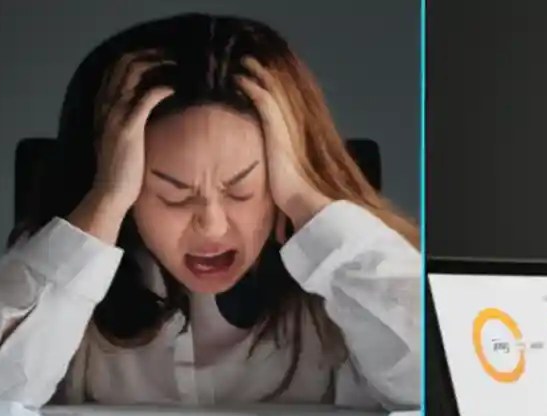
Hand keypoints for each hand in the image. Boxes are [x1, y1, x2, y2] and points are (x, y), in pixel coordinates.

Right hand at [89, 50, 173, 213]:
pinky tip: (174, 89)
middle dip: (151, 55)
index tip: (162, 55)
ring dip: (158, 65)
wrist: (110, 192)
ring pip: (134, 74)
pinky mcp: (128, 128)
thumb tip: (148, 107)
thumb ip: (129, 119)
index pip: (117, 68)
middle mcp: (106, 105)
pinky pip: (146, 98)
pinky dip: (161, 89)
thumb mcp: (121, 137)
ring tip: (178, 65)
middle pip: (126, 64)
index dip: (139, 56)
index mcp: (103, 105)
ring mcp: (115, 115)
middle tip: (175, 55)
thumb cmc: (121, 169)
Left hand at [235, 56, 331, 232]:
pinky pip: (264, 102)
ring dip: (258, 78)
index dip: (271, 97)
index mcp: (292, 145)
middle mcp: (292, 132)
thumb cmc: (297, 204)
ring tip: (246, 64)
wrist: (306, 203)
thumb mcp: (286, 191)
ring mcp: (286, 129)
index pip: (281, 115)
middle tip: (252, 65)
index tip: (258, 87)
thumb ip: (282, 190)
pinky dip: (253, 89)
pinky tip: (241, 79)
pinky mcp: (277, 131)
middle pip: (279, 98)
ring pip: (272, 94)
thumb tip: (280, 220)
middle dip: (266, 80)